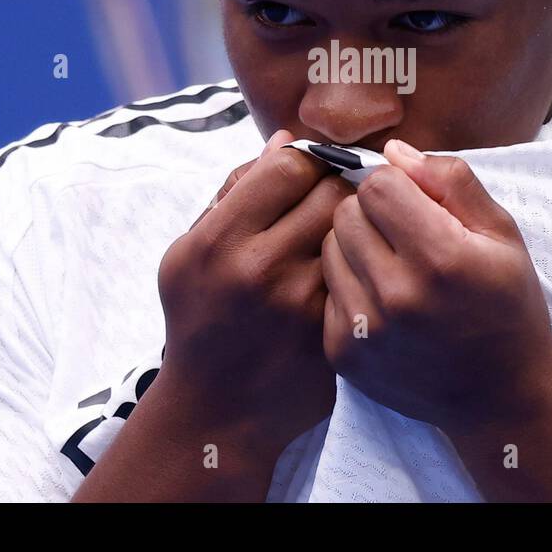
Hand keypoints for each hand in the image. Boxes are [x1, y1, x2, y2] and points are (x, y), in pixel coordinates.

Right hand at [156, 129, 354, 455]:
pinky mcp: (331, 330)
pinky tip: (356, 265)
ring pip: (354, 231)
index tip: (312, 167)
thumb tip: (285, 140)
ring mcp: (301, 303)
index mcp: (218, 241)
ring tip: (348, 227)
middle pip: (331, 190)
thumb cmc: (199, 319)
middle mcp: (259, 268)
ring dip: (355, 222)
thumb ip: (234, 192)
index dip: (308, 158)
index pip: (288, 165)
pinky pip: (362, 272)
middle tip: (338, 193)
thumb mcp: (189, 252)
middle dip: (338, 184)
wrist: (215, 411)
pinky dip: (362, 261)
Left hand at [321, 139, 551, 433]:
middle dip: (372, 212)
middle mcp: (397, 294)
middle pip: (346, 213)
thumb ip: (450, 181)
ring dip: (355, 246)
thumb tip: (393, 151)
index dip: (397, 184)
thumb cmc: (507, 306)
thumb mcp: (501, 233)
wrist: (501, 396)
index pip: (378, 184)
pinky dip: (349, 286)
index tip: (414, 202)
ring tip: (391, 265)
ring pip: (329, 248)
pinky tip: (382, 301)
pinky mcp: (343, 354)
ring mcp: (365, 329)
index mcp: (441, 257)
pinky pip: (326, 290)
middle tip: (402, 233)